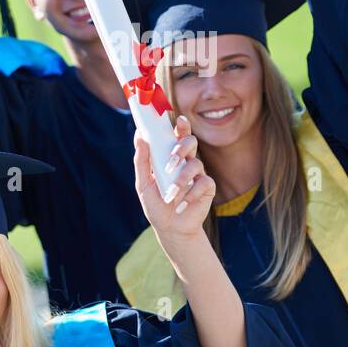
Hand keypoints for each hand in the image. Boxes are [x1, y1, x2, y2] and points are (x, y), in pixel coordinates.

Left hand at [134, 116, 214, 242]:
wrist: (170, 227)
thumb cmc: (156, 203)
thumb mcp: (144, 183)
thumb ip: (142, 161)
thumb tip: (140, 137)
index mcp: (172, 157)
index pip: (178, 136)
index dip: (181, 125)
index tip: (179, 119)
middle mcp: (187, 162)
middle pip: (191, 142)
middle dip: (181, 148)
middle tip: (171, 162)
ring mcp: (198, 174)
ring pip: (196, 163)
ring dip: (182, 178)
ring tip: (171, 193)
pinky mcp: (207, 188)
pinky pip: (204, 182)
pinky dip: (191, 193)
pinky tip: (182, 203)